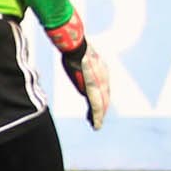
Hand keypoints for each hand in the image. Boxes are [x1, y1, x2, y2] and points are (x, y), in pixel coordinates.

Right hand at [46, 14, 110, 129]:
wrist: (75, 45)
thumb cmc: (72, 46)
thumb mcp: (77, 53)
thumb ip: (75, 59)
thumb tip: (66, 50)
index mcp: (100, 68)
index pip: (102, 85)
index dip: (101, 96)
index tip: (98, 104)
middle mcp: (103, 77)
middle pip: (104, 96)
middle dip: (101, 108)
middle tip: (97, 120)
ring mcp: (99, 83)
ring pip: (101, 103)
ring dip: (99, 115)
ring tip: (97, 125)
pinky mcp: (93, 88)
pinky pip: (96, 105)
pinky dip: (96, 116)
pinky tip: (97, 124)